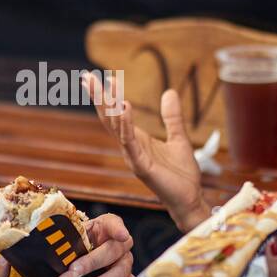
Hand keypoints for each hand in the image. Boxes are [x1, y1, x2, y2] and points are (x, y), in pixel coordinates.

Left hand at [72, 213, 133, 276]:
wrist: (82, 252)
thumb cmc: (79, 241)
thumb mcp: (74, 234)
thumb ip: (71, 236)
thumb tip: (59, 245)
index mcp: (108, 226)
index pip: (115, 224)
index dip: (118, 230)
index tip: (121, 235)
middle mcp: (120, 243)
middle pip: (114, 250)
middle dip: (93, 262)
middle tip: (76, 270)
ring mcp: (125, 261)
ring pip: (122, 270)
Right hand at [81, 72, 206, 230]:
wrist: (189, 199)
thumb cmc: (181, 174)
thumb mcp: (179, 138)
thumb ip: (172, 116)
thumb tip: (169, 92)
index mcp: (137, 140)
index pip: (117, 115)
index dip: (109, 96)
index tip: (101, 77)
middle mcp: (130, 148)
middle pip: (110, 119)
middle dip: (99, 98)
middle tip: (87, 77)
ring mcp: (133, 157)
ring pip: (116, 128)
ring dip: (110, 107)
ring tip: (106, 86)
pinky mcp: (141, 166)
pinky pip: (130, 143)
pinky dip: (126, 125)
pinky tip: (125, 107)